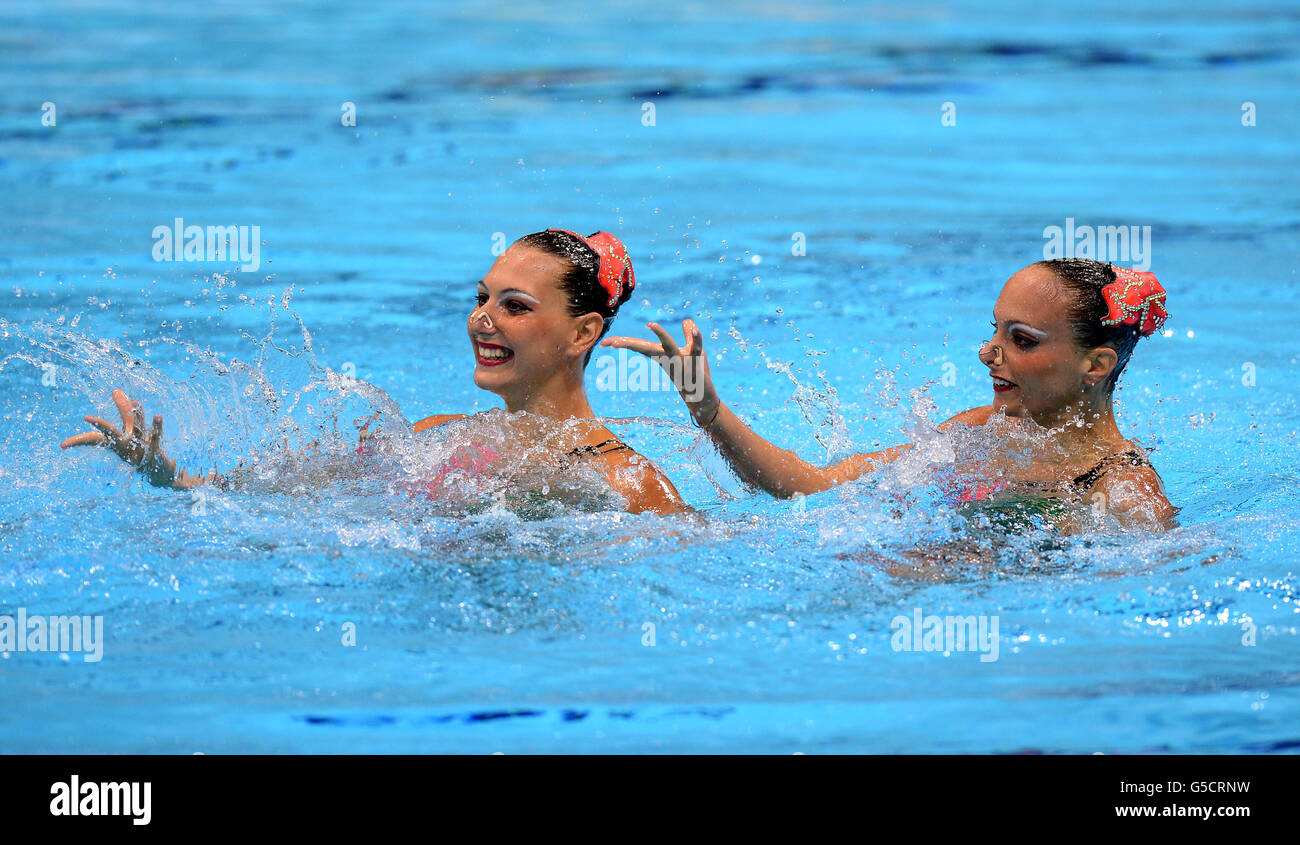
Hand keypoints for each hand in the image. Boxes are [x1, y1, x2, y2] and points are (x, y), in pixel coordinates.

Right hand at [60, 388, 185, 487]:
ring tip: (137, 402)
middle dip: (101, 426)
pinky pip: (155, 437)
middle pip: (112, 435)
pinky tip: (158, 416)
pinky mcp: (155, 451)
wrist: (160, 471)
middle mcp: (124, 448)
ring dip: (138, 418)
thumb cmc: (141, 447)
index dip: (78, 441)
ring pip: (137, 431)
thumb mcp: (131, 429)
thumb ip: (125, 411)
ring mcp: (139, 451)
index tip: (62, 445)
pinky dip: (157, 427)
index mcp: (114, 444)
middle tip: (87, 418)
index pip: (93, 440)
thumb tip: (116, 390)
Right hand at [602, 319, 719, 425]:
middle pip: (645, 348)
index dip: (622, 342)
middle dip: (628, 343)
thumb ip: (689, 335)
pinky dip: (696, 339)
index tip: (604, 343)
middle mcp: (668, 359)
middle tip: (609, 342)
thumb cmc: (697, 374)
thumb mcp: (693, 351)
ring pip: (669, 346)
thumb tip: (687, 320)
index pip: (639, 346)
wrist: (705, 400)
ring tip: (651, 324)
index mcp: (662, 355)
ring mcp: (681, 363)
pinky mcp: (696, 365)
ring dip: (661, 335)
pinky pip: (696, 349)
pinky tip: (696, 329)